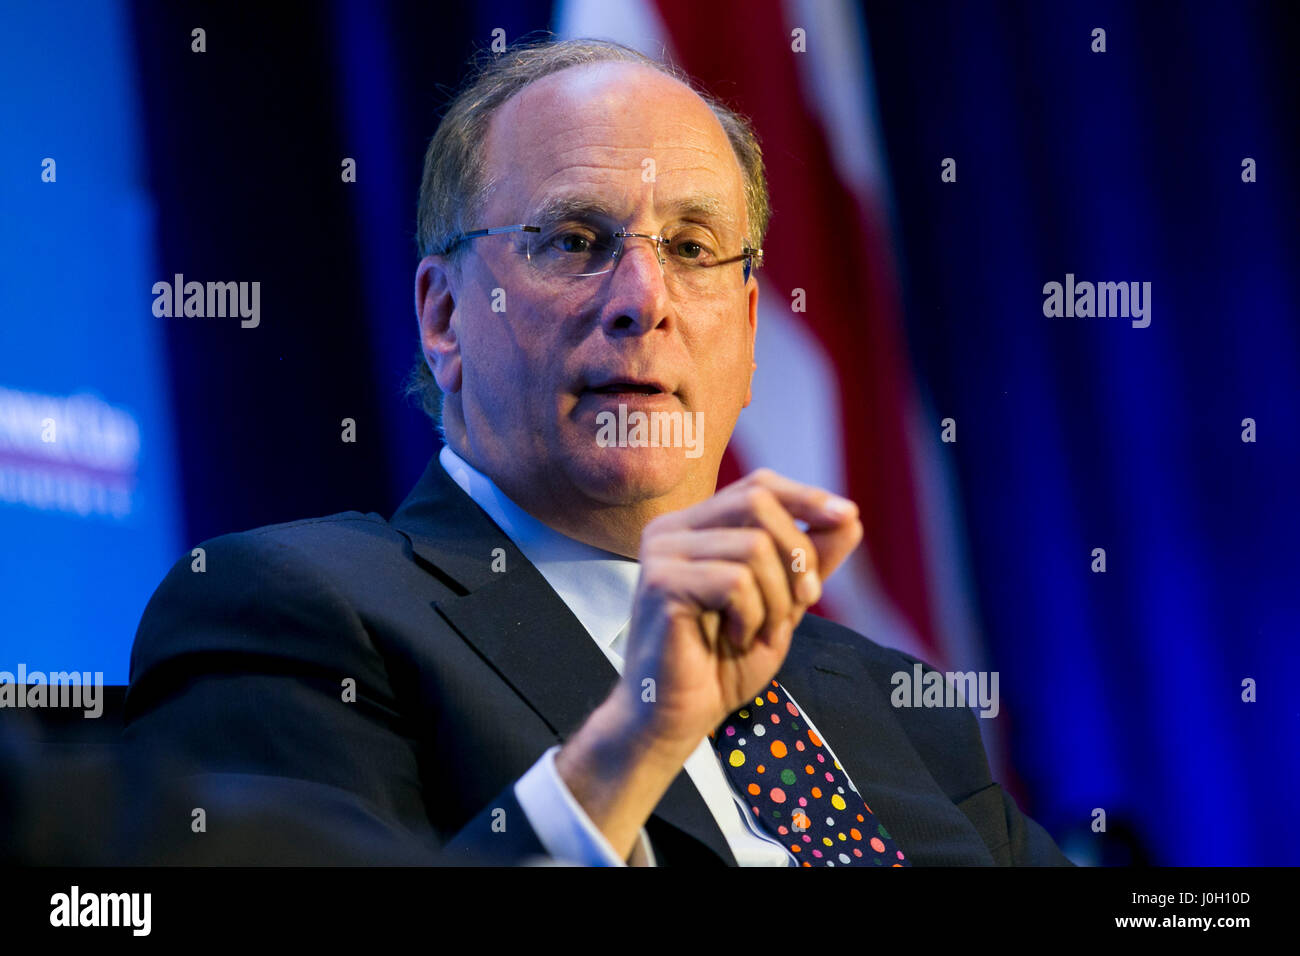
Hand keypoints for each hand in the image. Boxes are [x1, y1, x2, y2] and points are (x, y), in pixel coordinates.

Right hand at [614, 468, 862, 757]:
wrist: (676, 719)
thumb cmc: (722, 664)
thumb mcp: (782, 605)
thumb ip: (811, 561)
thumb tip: (850, 515)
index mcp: (694, 527)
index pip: (757, 485)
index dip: (805, 496)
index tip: (847, 516)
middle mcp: (671, 530)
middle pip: (757, 501)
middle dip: (798, 553)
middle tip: (805, 601)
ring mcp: (661, 553)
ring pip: (753, 546)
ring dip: (778, 599)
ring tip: (762, 632)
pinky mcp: (660, 583)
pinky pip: (735, 581)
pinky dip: (754, 615)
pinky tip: (739, 639)